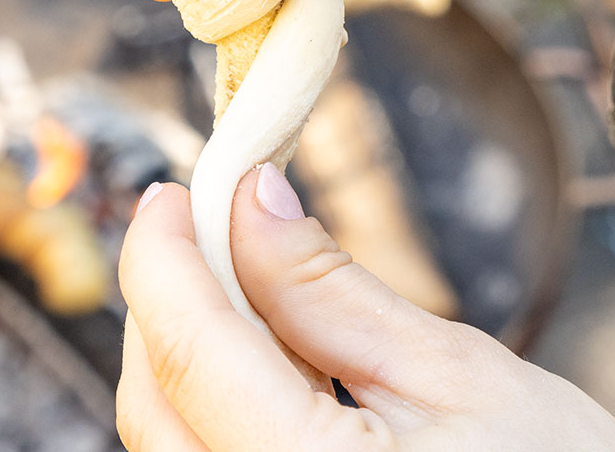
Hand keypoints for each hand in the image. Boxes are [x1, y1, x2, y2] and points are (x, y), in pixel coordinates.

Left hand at [118, 165, 614, 451]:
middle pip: (154, 406)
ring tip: (245, 280)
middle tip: (207, 218)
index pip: (188, 350)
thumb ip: (331, 291)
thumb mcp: (460, 373)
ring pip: (170, 446)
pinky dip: (218, 410)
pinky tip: (269, 361)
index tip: (171, 189)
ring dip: (188, 356)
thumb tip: (250, 199)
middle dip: (168, 301)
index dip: (163, 254)